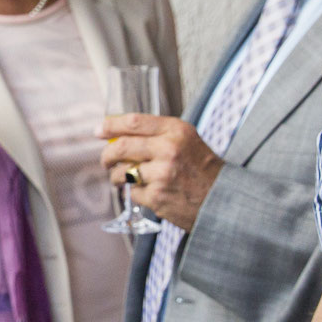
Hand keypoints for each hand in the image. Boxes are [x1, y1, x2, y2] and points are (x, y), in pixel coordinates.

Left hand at [99, 114, 222, 230]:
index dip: (111, 125)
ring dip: (117, 177)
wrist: (222, 199)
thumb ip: (157, 135)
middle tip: (106, 160)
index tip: (99, 130)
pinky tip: (150, 193)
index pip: (133, 122)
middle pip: (121, 147)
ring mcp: (161, 174)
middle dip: (107, 155)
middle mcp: (168, 149)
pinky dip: (137, 193)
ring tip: (123, 179)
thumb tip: (118, 135)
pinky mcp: (157, 196)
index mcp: (176, 130)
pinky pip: (134, 192)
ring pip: (122, 172)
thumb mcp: (186, 140)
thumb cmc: (202, 169)